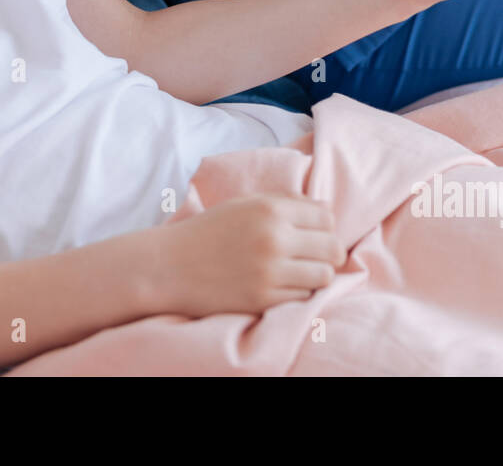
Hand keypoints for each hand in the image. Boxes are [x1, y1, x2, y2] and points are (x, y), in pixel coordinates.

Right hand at [154, 194, 346, 317]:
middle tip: (315, 256)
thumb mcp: (244, 203)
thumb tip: (326, 209)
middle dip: (328, 252)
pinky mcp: (263, 299)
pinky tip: (281, 285)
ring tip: (300, 272)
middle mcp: (274, 238)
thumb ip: (285, 203)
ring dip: (316, 274)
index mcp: (270, 209)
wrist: (170, 266)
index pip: (326, 217)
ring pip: (323, 275)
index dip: (325, 226)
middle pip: (332, 247)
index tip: (315, 234)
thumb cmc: (208, 231)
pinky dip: (297, 292)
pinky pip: (302, 297)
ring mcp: (269, 271)